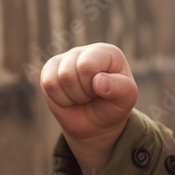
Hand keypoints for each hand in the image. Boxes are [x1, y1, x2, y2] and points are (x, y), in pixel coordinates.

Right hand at [40, 43, 138, 174]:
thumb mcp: (126, 99)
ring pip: (56, 80)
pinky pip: (48, 84)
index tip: (104, 90)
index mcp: (106, 52)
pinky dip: (60, 99)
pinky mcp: (50, 70)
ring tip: (83, 96)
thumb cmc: (113, 106)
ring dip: (71, 97)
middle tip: (92, 96)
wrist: (97, 123)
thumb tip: (98, 81)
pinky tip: (70, 98)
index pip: (87, 66)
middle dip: (81, 93)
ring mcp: (65, 59)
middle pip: (68, 74)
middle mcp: (84, 51)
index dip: (93, 86)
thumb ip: (120, 88)